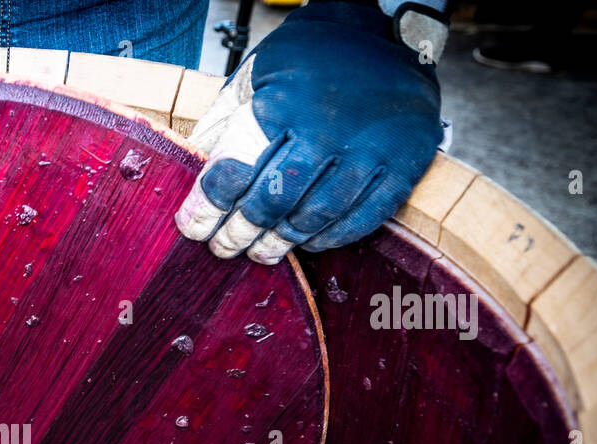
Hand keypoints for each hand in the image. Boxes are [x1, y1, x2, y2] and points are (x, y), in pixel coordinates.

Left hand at [175, 1, 443, 263]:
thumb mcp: (257, 74)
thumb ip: (223, 121)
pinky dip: (328, 238)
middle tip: (225, 248)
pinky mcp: (404, 164)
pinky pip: (360, 220)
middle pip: (271, 203)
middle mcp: (326, 128)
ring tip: (262, 251)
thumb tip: (193, 169)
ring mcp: (369, 149)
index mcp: (281, 103)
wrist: (391, 39)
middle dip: (239, 233)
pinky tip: (307, 241)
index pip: (233, 172)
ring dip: (281, 242)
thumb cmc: (314, 61)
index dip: (207, 209)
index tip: (194, 228)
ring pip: (313, 217)